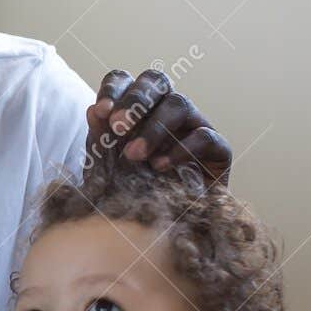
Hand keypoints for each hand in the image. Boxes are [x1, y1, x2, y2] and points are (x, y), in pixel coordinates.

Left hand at [87, 69, 230, 184]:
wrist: (162, 230)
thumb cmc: (131, 195)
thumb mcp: (108, 170)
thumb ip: (101, 141)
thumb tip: (92, 111)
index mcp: (137, 108)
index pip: (125, 80)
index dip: (113, 89)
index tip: (101, 112)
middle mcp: (166, 110)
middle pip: (156, 81)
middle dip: (135, 100)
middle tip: (118, 126)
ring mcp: (194, 125)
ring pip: (179, 104)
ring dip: (154, 128)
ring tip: (134, 156)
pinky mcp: (218, 149)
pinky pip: (204, 136)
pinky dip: (181, 149)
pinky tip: (161, 167)